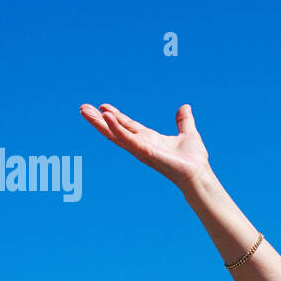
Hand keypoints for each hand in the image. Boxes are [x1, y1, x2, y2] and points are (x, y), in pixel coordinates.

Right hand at [79, 102, 211, 189]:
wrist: (198, 173)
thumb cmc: (193, 159)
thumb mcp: (188, 133)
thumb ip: (184, 121)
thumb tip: (185, 107)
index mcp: (149, 139)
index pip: (127, 125)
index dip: (115, 116)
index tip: (103, 107)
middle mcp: (141, 144)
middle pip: (115, 129)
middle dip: (99, 119)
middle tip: (83, 108)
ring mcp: (140, 148)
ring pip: (114, 134)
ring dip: (99, 122)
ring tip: (85, 111)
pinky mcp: (143, 151)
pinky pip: (126, 138)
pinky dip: (116, 127)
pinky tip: (106, 116)